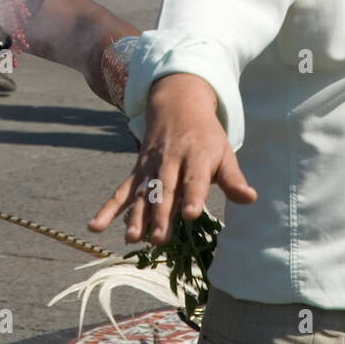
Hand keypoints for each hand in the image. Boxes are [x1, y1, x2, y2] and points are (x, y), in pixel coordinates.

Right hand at [88, 73, 255, 243]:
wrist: (176, 104)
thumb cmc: (206, 137)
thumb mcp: (223, 152)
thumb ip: (233, 179)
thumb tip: (249, 199)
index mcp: (195, 156)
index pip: (194, 179)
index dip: (193, 196)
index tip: (190, 215)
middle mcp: (170, 161)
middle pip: (165, 190)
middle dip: (161, 214)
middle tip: (160, 239)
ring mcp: (150, 167)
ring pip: (142, 193)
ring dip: (136, 216)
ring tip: (132, 238)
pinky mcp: (137, 171)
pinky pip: (121, 191)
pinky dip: (108, 208)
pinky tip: (95, 226)